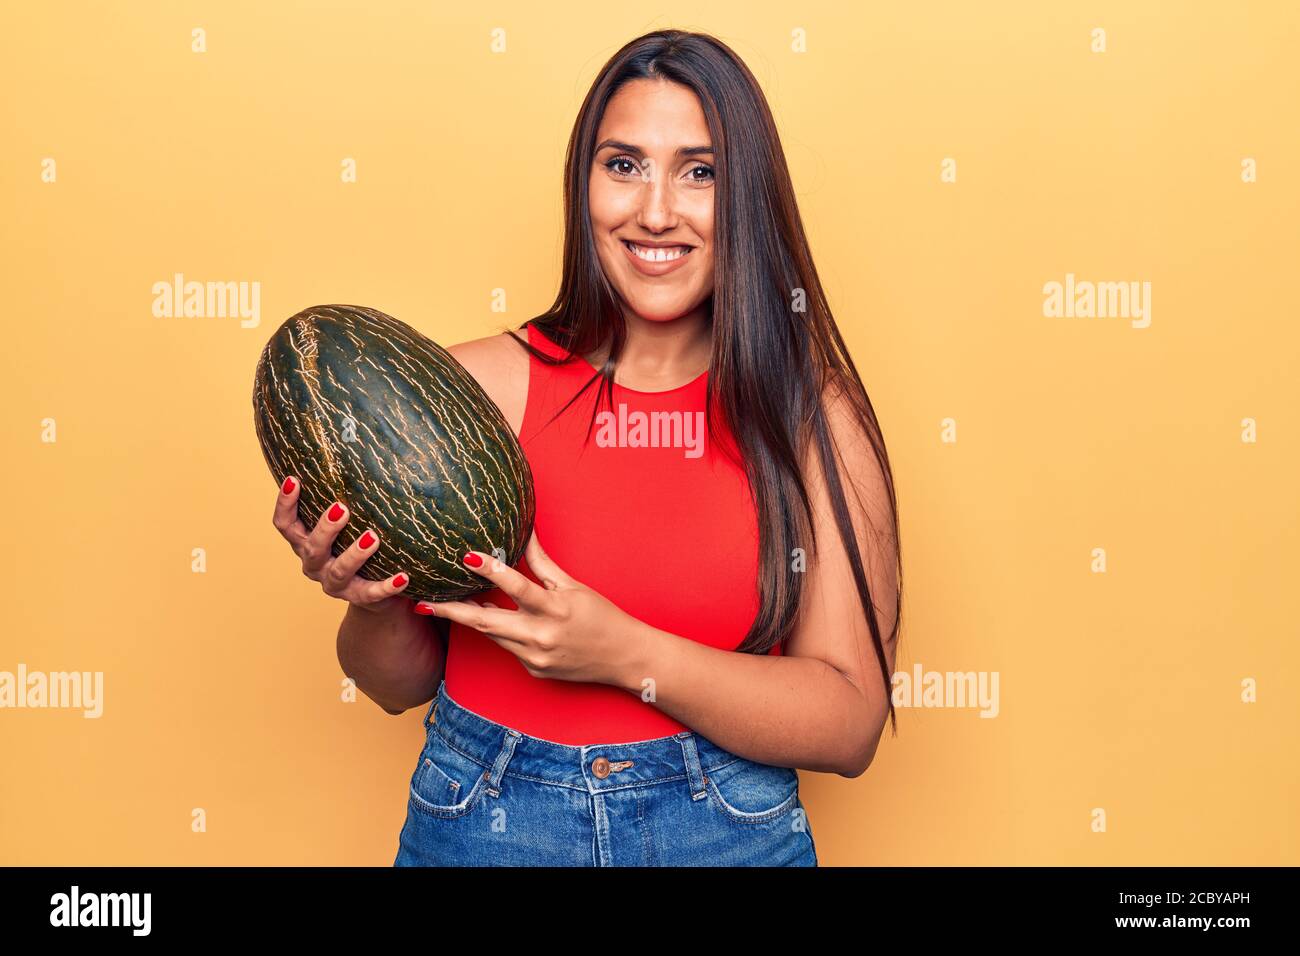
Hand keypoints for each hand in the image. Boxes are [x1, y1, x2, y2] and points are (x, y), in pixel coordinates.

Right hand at [271, 475, 410, 612]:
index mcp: (305, 543)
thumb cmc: (356, 544)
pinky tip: (403, 577)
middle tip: (342, 507)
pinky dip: (386, 587)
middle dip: (325, 528)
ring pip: (339, 571)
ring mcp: (335, 584)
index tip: (294, 479)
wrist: (374, 592)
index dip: (285, 504)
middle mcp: (314, 564)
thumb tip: (354, 449)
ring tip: (372, 537)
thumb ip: (341, 498)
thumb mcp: (345, 524)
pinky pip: (372, 594)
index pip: (285, 524)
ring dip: (354, 555)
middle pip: (312, 548)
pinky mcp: (359, 598)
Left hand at [415, 532, 646, 685]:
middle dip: (452, 611)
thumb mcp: (574, 586)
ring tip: (442, 604)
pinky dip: (498, 632)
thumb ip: (542, 563)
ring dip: (471, 619)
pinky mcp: (534, 670)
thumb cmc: (602, 617)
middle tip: (423, 602)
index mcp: (556, 609)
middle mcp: (542, 636)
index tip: (465, 556)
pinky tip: (489, 618)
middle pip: (487, 623)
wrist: (625, 659)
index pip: (516, 586)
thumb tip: (524, 532)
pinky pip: (507, 647)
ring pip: (492, 635)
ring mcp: (535, 658)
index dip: (490, 570)